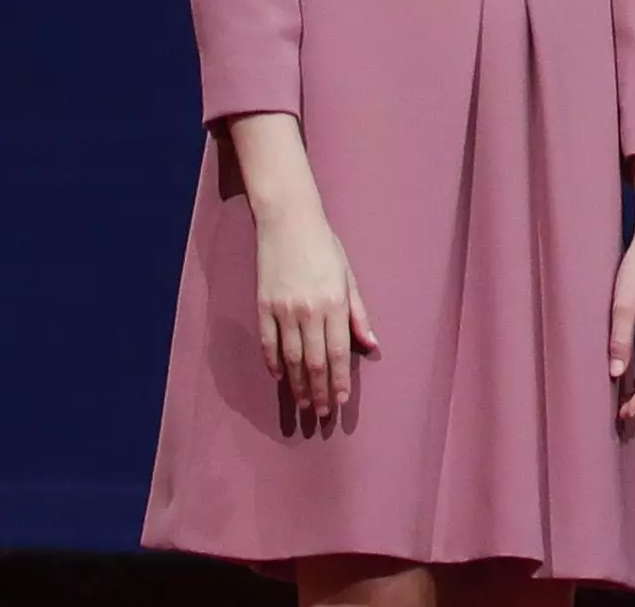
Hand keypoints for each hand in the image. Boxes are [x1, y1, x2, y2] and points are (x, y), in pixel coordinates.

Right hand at [249, 181, 374, 432]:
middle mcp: (309, 311)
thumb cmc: (324, 247)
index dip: (340, 380)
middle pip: (314, 361)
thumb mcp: (349, 277)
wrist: (288, 222)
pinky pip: (268, 344)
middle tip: (323, 413)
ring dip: (298, 385)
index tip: (341, 402)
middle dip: (321, 390)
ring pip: (290, 358)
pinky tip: (280, 379)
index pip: (339, 352)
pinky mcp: (263, 307)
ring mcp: (283, 310)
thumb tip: (371, 345)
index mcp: (334, 303)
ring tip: (305, 403)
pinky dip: (274, 364)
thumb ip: (359, 314)